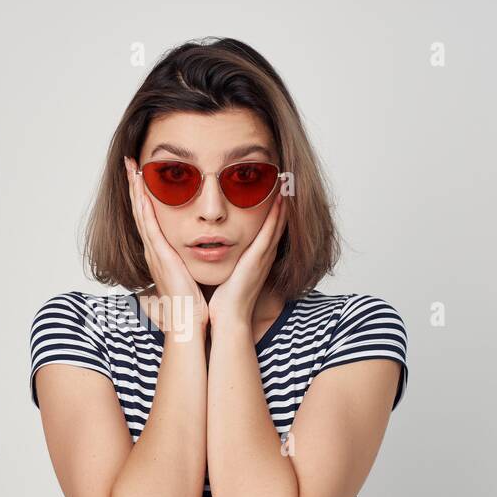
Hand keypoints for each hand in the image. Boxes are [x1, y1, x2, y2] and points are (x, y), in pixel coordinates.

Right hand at [125, 157, 208, 338]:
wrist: (188, 322)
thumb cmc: (190, 304)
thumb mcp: (187, 276)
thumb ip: (186, 264)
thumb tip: (191, 257)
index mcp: (161, 254)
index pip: (149, 218)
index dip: (143, 196)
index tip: (140, 176)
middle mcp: (153, 251)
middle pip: (140, 211)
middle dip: (134, 186)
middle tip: (129, 162)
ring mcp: (154, 253)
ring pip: (141, 214)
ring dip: (135, 190)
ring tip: (131, 168)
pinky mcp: (160, 257)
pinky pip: (150, 227)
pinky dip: (144, 208)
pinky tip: (142, 192)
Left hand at [207, 193, 286, 329]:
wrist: (228, 318)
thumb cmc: (223, 300)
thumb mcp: (226, 273)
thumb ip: (224, 259)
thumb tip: (211, 247)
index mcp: (256, 258)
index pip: (267, 228)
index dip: (273, 209)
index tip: (272, 189)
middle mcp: (264, 255)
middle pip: (277, 222)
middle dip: (281, 201)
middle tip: (285, 179)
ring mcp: (264, 256)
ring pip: (277, 223)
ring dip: (282, 202)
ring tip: (285, 181)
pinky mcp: (259, 259)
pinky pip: (270, 232)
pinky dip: (276, 215)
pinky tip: (279, 199)